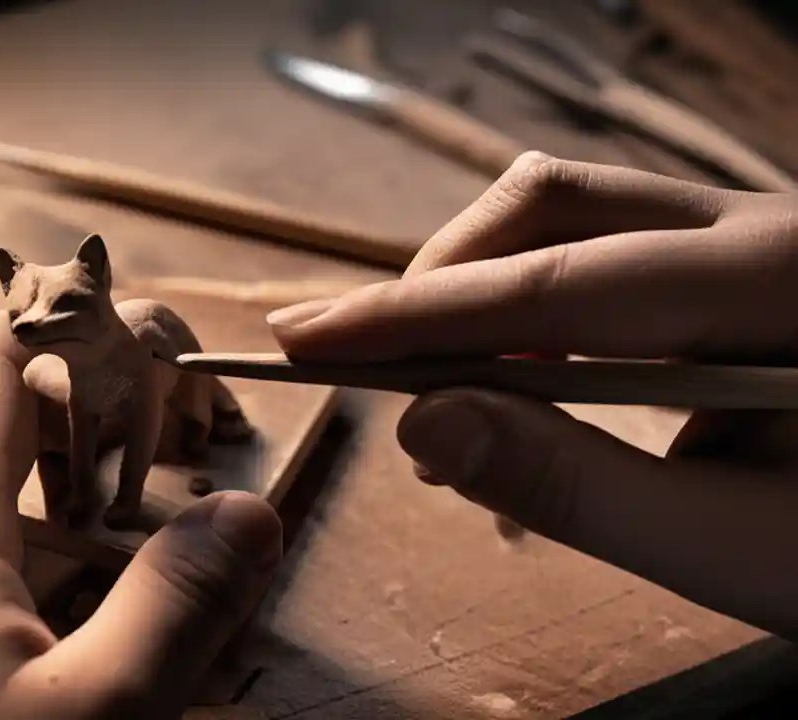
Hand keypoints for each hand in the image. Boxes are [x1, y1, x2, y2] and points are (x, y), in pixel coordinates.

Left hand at [0, 311, 281, 719]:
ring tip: (139, 532)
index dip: (61, 323)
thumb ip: (180, 605)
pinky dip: (30, 561)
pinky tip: (87, 621)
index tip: (143, 336)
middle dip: (79, 417)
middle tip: (166, 445)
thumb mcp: (104, 718)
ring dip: (57, 497)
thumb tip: (247, 510)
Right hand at [268, 152, 797, 638]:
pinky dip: (528, 314)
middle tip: (364, 373)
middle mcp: (764, 226)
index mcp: (787, 283)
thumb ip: (576, 486)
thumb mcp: (739, 549)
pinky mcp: (735, 265)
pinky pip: (600, 253)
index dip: (411, 313)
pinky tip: (516, 390)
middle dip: (439, 284)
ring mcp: (751, 236)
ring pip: (568, 216)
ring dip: (478, 295)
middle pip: (552, 206)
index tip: (300, 335)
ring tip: (443, 399)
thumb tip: (425, 424)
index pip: (555, 285)